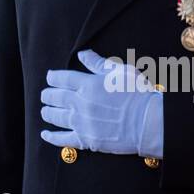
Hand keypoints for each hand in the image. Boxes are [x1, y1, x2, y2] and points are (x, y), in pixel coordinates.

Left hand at [40, 49, 161, 154]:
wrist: (149, 122)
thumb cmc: (138, 93)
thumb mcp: (120, 72)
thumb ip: (98, 63)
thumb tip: (83, 54)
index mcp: (87, 84)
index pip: (62, 78)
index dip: (53, 77)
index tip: (50, 78)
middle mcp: (80, 103)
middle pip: (55, 97)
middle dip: (48, 95)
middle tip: (46, 95)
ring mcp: (82, 122)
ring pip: (56, 117)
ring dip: (48, 112)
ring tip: (45, 111)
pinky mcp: (86, 140)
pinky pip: (62, 139)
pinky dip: (51, 136)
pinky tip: (45, 134)